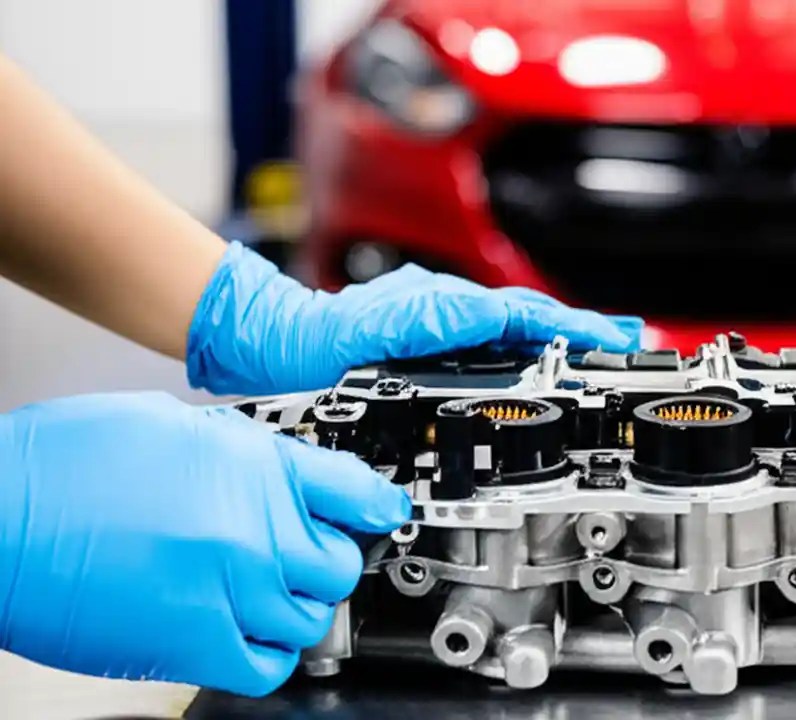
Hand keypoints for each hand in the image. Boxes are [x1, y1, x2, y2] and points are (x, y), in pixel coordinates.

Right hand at [0, 392, 409, 695]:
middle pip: (341, 563)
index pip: (355, 489)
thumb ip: (237, 451)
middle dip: (328, 560)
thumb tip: (268, 470)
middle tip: (303, 557)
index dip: (376, 504)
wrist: (1, 518)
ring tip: (265, 596)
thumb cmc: (64, 465)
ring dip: (298, 608)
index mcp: (255, 466)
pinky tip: (249, 634)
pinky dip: (272, 654)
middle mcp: (255, 529)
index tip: (380, 513)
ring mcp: (231, 591)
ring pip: (313, 617)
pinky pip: (271, 665)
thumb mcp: (170, 424)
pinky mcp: (196, 645)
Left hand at [186, 243, 643, 394]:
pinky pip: (493, 339)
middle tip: (628, 342)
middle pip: (528, 317)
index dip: (569, 327)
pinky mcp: (428, 339)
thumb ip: (432, 320)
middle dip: (581, 329)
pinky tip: (541, 360)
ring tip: (603, 348)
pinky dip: (529, 346)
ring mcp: (437, 321)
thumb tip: (492, 313)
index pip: (520, 315)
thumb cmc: (312, 344)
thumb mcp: (373, 331)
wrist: (271, 344)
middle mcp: (443, 308)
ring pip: (515, 328)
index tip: (608, 337)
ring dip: (562, 338)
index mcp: (438, 307)